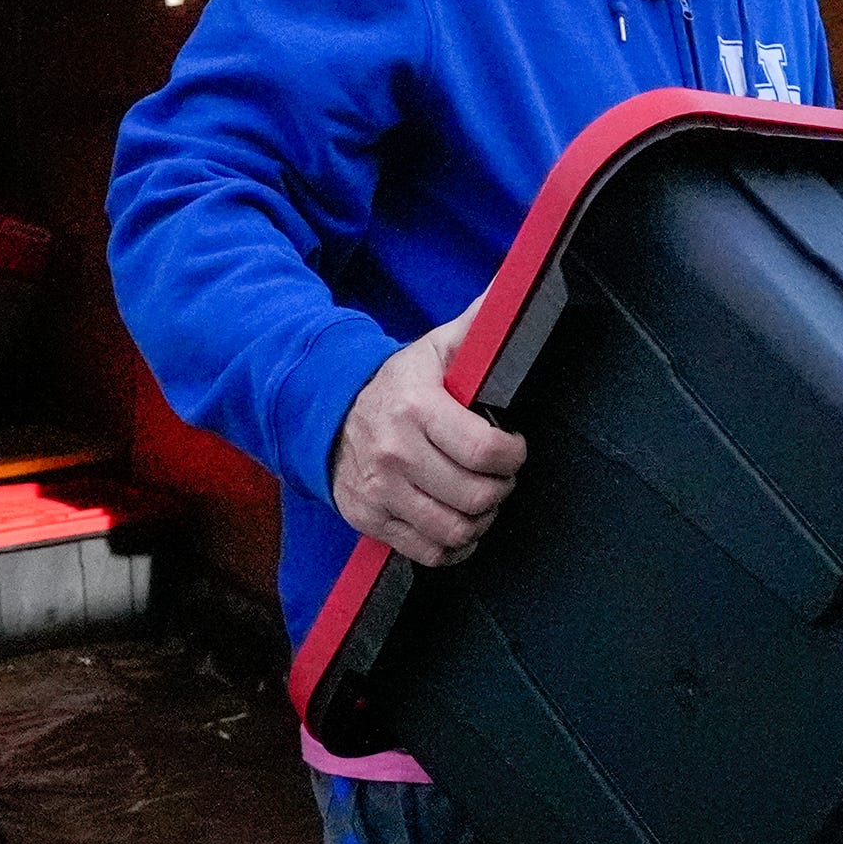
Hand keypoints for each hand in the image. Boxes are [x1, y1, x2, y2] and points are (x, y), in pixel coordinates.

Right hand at [331, 303, 528, 566]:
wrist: (325, 412)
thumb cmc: (395, 383)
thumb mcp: (434, 349)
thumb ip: (478, 325)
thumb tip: (517, 289)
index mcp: (416, 408)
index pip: (485, 451)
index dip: (513, 455)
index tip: (513, 447)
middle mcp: (395, 454)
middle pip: (475, 497)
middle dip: (500, 488)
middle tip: (499, 476)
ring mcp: (379, 492)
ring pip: (454, 531)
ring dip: (480, 519)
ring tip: (481, 499)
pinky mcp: (369, 519)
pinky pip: (428, 553)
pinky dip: (454, 547)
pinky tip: (459, 524)